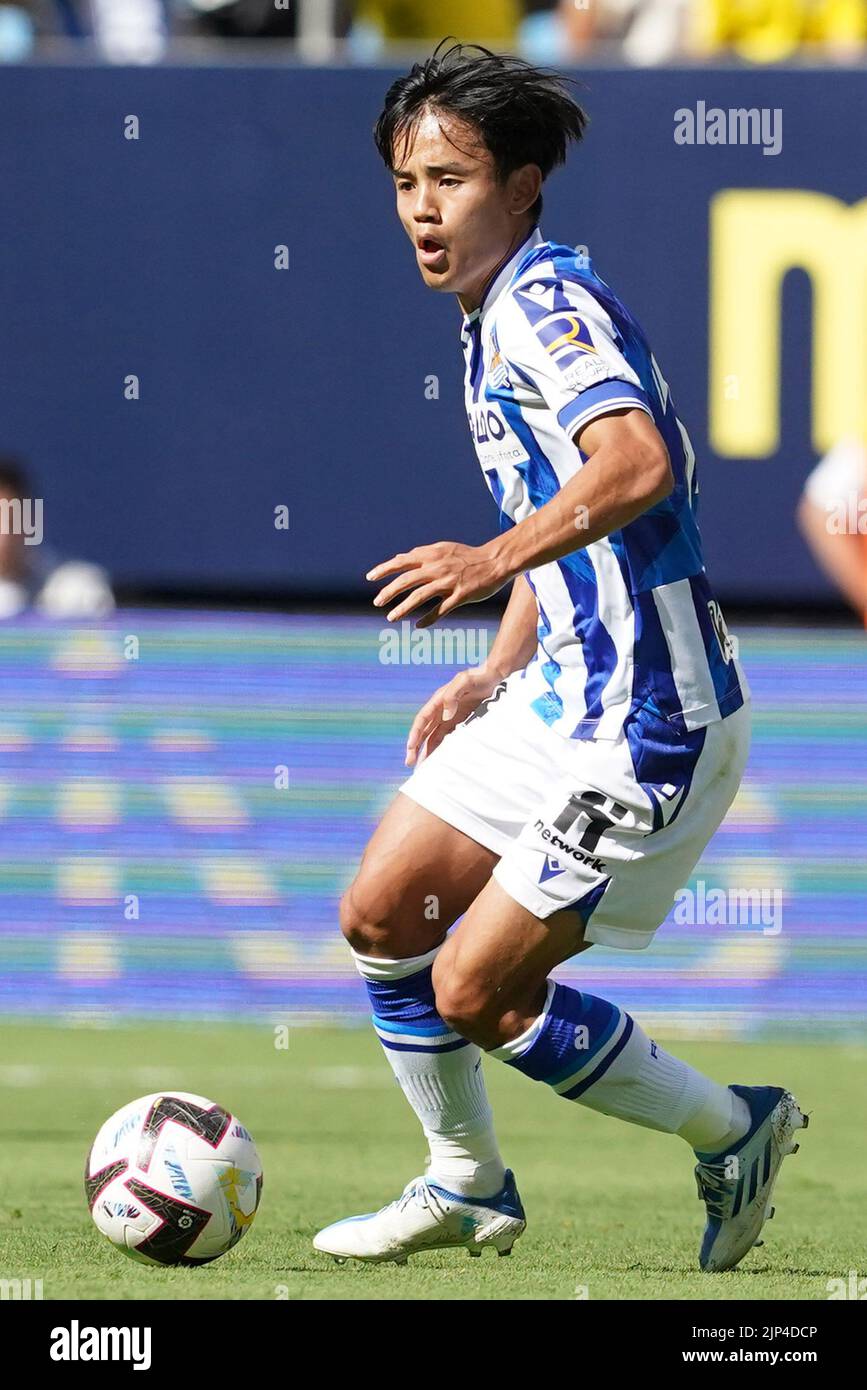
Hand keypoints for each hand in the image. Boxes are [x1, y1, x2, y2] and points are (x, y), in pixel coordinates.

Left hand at [367, 540, 507, 627]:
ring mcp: (449, 582)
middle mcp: (437, 568)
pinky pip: (441, 610)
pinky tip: (418, 626)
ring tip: (391, 617)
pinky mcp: (461, 595)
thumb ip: (422, 554)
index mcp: (432, 555)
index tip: (370, 577)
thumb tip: (400, 557)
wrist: (495, 561)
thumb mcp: (443, 548)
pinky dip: (428, 619)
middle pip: (407, 580)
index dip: (384, 569)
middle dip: (389, 592)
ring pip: (420, 596)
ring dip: (403, 608)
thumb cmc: (467, 556)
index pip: (402, 561)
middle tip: (376, 603)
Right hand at [404, 663, 506, 766]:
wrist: (494, 675)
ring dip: (427, 750)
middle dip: (415, 747)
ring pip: (434, 736)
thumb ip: (452, 696)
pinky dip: (441, 748)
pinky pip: (447, 737)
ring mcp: (450, 716)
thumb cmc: (479, 676)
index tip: (410, 747)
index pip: (422, 719)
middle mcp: (441, 709)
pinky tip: (440, 759)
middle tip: (409, 763)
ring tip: (422, 767)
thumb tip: (446, 716)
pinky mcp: (460, 720)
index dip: (415, 733)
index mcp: (439, 699)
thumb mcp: (465, 681)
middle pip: (424, 731)